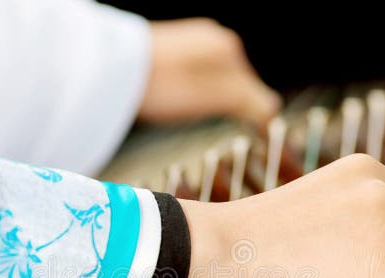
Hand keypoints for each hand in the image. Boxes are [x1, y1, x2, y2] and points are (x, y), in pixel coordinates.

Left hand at [139, 18, 280, 125]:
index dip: (251, 112)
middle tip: (212, 122)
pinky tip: (169, 99)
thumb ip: (248, 101)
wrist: (111, 69)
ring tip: (186, 111)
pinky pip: (185, 76)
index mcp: (227, 48)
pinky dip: (183, 91)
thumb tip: (272, 110)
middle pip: (229, 81)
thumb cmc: (164, 83)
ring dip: (202, 99)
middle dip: (224, 104)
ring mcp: (184, 42)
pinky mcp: (162, 51)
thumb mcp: (216, 97)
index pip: (253, 86)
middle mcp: (208, 38)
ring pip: (206, 79)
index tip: (251, 132)